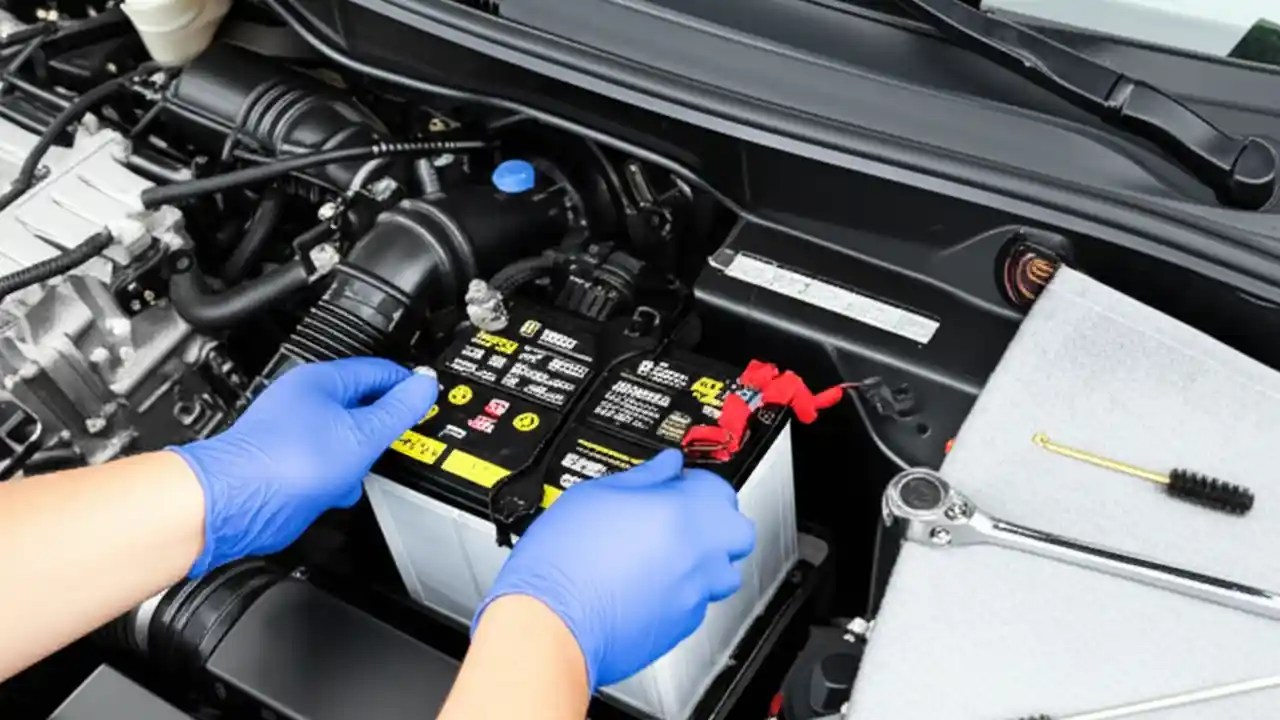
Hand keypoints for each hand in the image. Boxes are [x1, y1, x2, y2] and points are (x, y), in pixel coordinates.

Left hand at [174, 357, 437, 576]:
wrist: (236, 505)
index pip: (378, 371)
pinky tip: (343, 488)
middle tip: (405, 436)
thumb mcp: (361, 435)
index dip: (406, 385)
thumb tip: (424, 384)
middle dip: (384, 424)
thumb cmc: (285, 463)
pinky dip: (340, 474)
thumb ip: (398, 411)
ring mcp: (293, 432)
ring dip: (361, 453)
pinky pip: (325, 461)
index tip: (426, 400)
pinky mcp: (286, 462)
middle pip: (361, 404)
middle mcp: (303, 401)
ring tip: (372, 465)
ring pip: (344, 436)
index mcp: (320, 381)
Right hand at [476, 449, 755, 689]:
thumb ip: (642, 477)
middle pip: (738, 534)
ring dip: (704, 559)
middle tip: (683, 518)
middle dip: (717, 524)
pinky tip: (647, 582)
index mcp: (678, 514)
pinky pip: (699, 601)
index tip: (680, 486)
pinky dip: (683, 590)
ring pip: (723, 571)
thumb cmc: (561, 563)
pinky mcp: (680, 627)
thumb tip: (665, 465)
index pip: (720, 491)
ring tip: (665, 553)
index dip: (700, 485)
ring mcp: (692, 594)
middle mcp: (695, 556)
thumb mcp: (592, 495)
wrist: (550, 623)